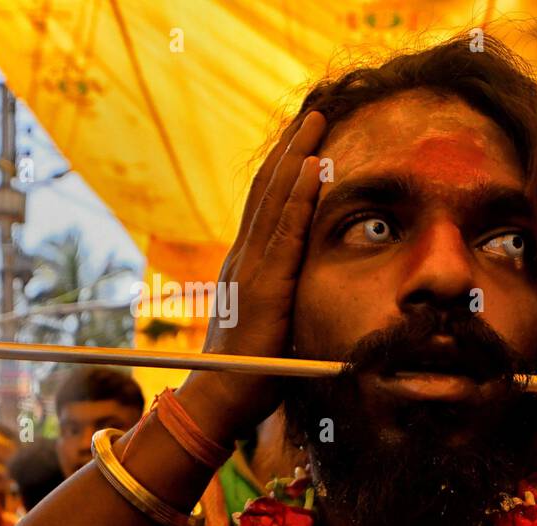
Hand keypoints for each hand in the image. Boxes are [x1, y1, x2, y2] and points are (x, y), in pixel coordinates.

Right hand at [177, 111, 327, 444]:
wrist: (219, 402)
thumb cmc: (251, 373)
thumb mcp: (273, 325)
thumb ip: (285, 301)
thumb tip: (310, 295)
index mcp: (249, 266)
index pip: (268, 206)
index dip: (287, 169)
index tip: (307, 138)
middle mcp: (246, 258)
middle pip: (268, 190)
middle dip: (293, 149)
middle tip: (315, 113)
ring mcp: (252, 269)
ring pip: (275, 200)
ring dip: (297, 158)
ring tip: (316, 123)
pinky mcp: (264, 287)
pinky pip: (285, 233)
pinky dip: (299, 197)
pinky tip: (313, 169)